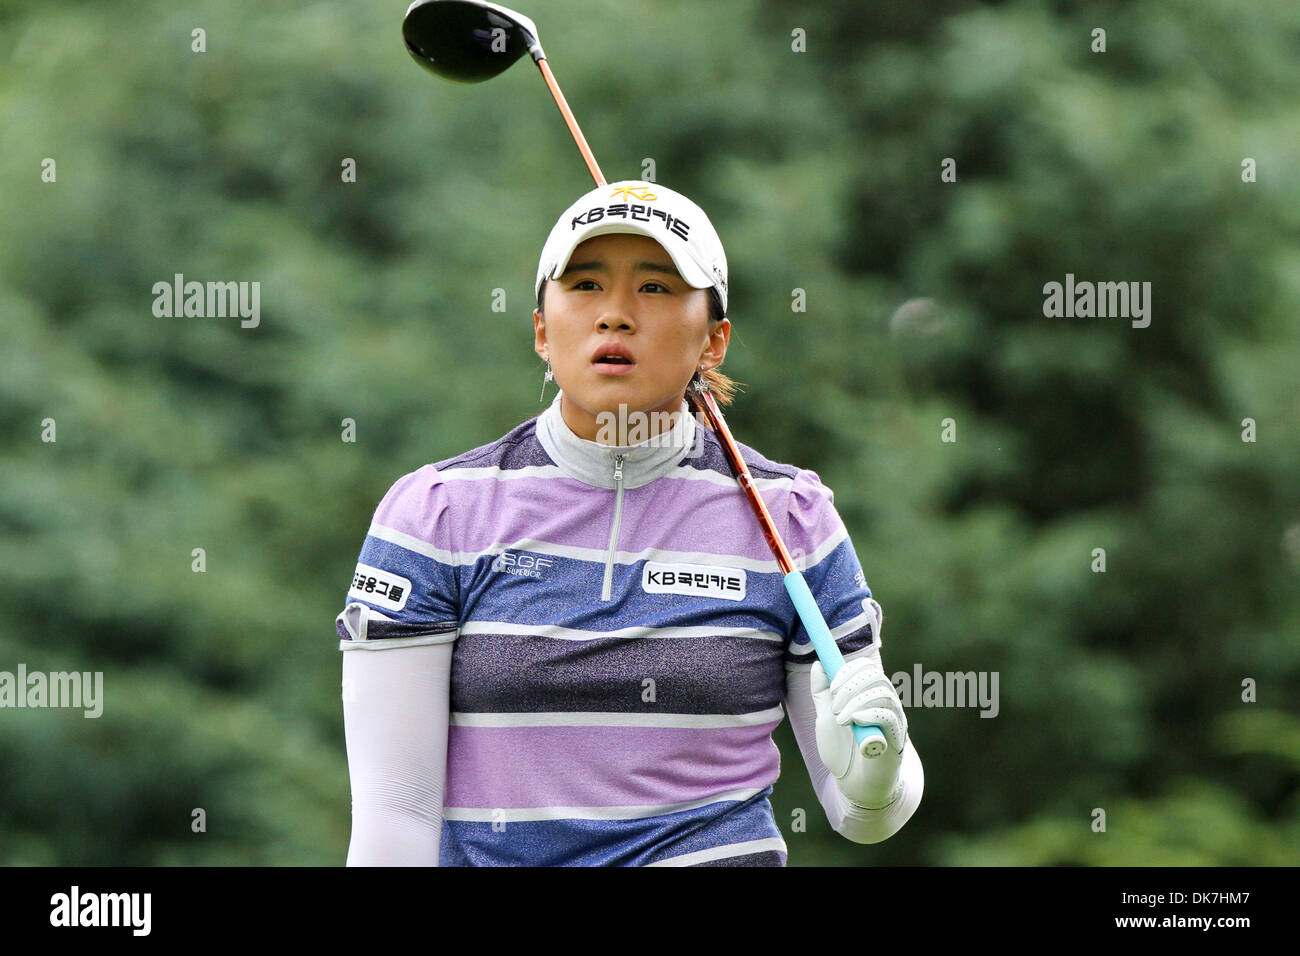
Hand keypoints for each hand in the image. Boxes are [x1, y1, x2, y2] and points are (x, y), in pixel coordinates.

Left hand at [810, 653, 907, 809]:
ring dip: (856, 701)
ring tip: (841, 720)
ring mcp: (893, 719)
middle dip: (851, 685)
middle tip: (835, 705)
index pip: (866, 667)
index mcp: (868, 695)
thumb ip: (822, 693)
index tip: (832, 686)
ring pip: (883, 692)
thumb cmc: (842, 751)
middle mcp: (885, 703)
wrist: (853, 784)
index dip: (848, 670)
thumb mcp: (825, 718)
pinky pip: (890, 715)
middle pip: (876, 675)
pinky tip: (855, 722)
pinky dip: (869, 713)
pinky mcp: (897, 737)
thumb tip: (818, 664)